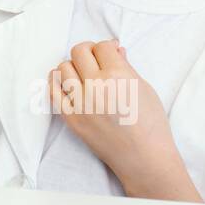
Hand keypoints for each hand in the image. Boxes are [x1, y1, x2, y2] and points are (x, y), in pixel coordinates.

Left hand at [48, 40, 200, 200]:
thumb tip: (114, 47)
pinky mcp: (71, 118)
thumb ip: (126, 65)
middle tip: (96, 61)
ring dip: (73, 66)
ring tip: (83, 74)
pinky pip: (53, 91)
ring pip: (63, 68)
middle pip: (79, 51)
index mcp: (119, 75)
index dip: (107, 48)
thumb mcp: (145, 88)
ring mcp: (82, 103)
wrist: (144, 158)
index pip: (102, 46)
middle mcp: (98, 86)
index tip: (110, 54)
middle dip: (88, 52)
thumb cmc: (151, 124)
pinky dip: (57, 82)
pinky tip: (65, 81)